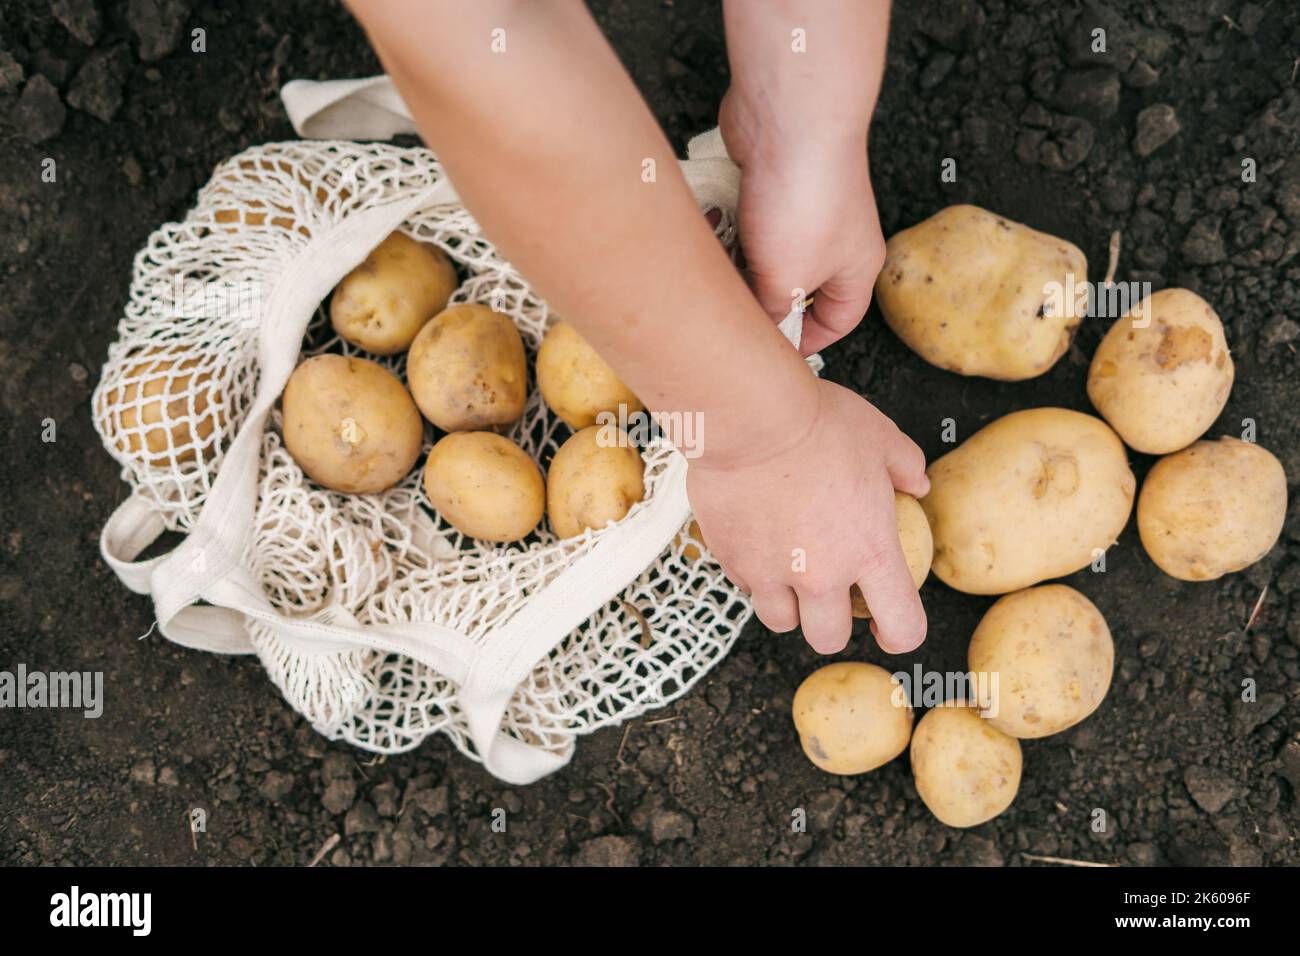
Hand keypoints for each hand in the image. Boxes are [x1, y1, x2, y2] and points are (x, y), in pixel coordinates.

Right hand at [687, 378, 928, 654]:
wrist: (750, 416)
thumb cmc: (817, 423)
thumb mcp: (880, 436)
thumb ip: (906, 465)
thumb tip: (917, 482)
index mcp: (869, 551)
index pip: (901, 626)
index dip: (900, 634)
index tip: (887, 625)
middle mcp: (821, 574)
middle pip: (828, 638)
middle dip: (831, 623)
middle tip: (829, 594)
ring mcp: (771, 571)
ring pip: (780, 622)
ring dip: (787, 605)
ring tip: (787, 571)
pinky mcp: (731, 558)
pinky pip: (745, 584)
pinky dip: (753, 572)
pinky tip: (758, 540)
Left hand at [720, 91, 886, 356]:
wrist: (788, 120)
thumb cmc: (806, 198)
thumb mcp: (786, 279)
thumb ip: (773, 313)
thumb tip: (758, 330)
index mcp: (856, 268)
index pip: (840, 320)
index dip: (807, 341)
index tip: (773, 355)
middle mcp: (834, 239)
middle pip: (793, 288)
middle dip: (759, 299)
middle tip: (730, 310)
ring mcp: (801, 209)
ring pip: (762, 254)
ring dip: (736, 260)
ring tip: (717, 263)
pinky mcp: (770, 184)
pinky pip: (745, 220)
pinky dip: (727, 226)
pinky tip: (712, 226)